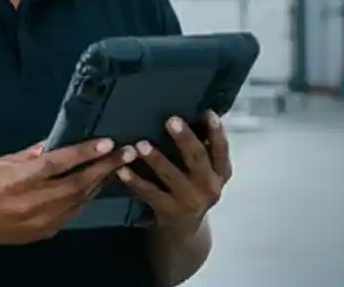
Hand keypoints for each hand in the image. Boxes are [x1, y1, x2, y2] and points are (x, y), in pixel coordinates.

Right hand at [0, 137, 135, 248]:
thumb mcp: (5, 162)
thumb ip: (32, 153)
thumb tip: (56, 141)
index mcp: (22, 179)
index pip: (58, 163)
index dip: (83, 153)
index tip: (107, 143)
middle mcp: (37, 200)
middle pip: (78, 182)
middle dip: (105, 166)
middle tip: (127, 152)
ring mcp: (45, 219)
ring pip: (81, 198)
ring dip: (101, 181)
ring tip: (119, 166)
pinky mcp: (50, 230)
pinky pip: (75, 211)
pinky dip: (88, 196)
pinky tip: (99, 185)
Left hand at [116, 110, 232, 236]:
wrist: (184, 230)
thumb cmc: (192, 187)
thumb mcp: (205, 171)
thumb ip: (202, 147)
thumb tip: (195, 112)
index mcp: (220, 173)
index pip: (221, 150)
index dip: (217, 133)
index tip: (208, 112)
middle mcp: (209, 187)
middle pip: (198, 160)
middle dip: (185, 140)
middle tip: (171, 120)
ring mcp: (189, 201)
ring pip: (171, 176)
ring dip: (156, 159)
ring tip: (140, 144)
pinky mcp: (168, 211)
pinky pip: (149, 193)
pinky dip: (135, 181)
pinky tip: (121, 170)